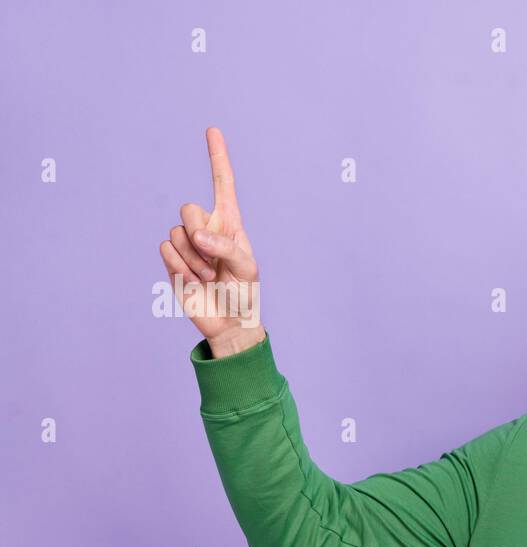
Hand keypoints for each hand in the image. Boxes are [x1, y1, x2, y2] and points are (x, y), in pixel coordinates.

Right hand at [158, 127, 263, 356]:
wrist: (228, 321)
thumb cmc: (243, 292)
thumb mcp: (245, 269)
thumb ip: (225, 247)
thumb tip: (196, 235)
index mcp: (229, 223)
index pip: (222, 184)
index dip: (217, 157)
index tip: (212, 130)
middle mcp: (206, 227)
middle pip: (188, 209)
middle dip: (198, 235)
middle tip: (213, 262)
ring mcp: (187, 243)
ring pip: (176, 233)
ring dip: (193, 260)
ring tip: (208, 277)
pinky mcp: (172, 259)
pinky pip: (166, 250)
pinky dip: (180, 267)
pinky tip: (194, 281)